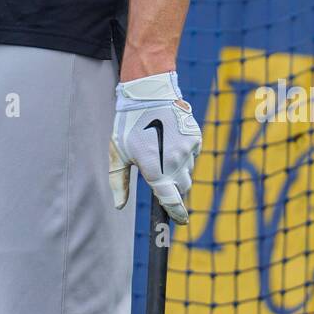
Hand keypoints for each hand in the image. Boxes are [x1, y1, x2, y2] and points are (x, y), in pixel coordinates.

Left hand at [109, 71, 201, 223]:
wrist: (149, 93)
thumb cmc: (128, 124)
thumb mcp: (118, 153)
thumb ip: (119, 182)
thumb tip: (119, 206)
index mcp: (155, 170)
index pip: (171, 201)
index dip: (177, 213)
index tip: (180, 220)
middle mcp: (175, 163)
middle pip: (182, 188)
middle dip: (174, 188)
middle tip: (161, 177)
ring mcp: (188, 150)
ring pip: (188, 171)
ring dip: (178, 170)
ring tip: (161, 151)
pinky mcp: (196, 138)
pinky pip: (193, 155)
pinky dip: (185, 155)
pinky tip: (170, 141)